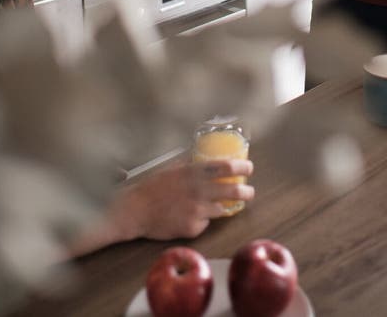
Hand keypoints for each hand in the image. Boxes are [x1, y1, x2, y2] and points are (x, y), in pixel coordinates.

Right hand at [109, 158, 254, 243]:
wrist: (136, 210)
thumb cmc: (153, 187)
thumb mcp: (174, 169)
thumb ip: (191, 165)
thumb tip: (205, 158)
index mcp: (194, 172)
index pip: (226, 167)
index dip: (241, 167)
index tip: (249, 167)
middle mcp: (198, 191)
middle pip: (232, 191)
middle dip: (246, 191)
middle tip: (250, 191)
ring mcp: (196, 210)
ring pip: (221, 209)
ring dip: (224, 206)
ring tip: (224, 204)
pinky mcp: (192, 228)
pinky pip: (204, 222)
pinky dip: (201, 219)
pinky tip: (190, 216)